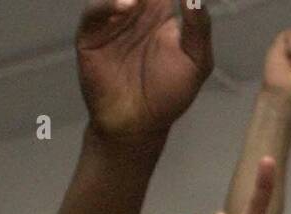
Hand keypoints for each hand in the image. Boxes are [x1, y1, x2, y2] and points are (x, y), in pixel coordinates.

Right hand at [77, 0, 212, 140]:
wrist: (137, 125)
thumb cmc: (169, 95)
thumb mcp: (196, 61)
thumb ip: (199, 26)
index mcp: (160, 10)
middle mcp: (134, 9)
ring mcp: (111, 19)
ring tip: (138, 0)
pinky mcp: (91, 33)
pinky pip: (95, 10)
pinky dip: (107, 5)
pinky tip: (126, 7)